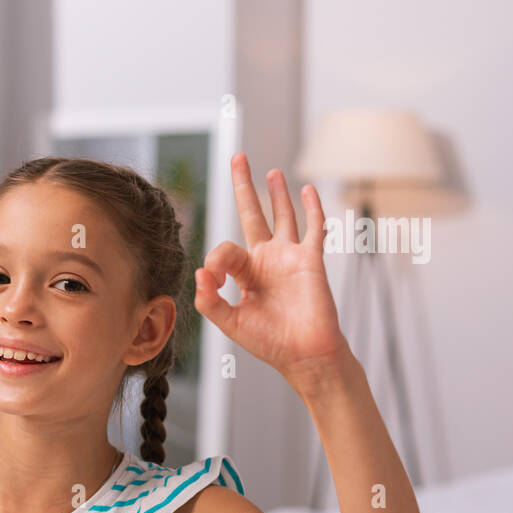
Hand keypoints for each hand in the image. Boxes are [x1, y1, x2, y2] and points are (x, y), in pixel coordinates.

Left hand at [194, 153, 351, 391]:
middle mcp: (266, 260)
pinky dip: (311, 208)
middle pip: (253, 214)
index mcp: (245, 273)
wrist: (304, 354)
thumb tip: (199, 272)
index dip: (215, 261)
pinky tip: (307, 190)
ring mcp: (290, 257)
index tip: (217, 280)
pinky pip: (313, 228)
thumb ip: (209, 301)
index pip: (224, 249)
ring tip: (271, 170)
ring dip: (277, 193)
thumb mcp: (230, 323)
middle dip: (245, 186)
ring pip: (283, 215)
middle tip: (238, 158)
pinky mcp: (311, 260)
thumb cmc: (270, 341)